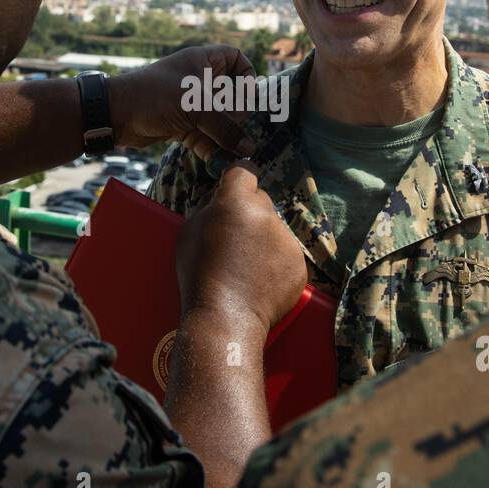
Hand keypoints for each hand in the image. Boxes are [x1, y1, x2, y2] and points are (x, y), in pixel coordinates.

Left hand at [108, 46, 256, 159]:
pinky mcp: (182, 125)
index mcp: (203, 61)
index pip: (236, 58)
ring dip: (227, 134)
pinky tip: (219, 159)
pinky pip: (205, 136)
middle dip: (238, 111)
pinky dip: (212, 147)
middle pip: (231, 93)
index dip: (246, 74)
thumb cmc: (155, 96)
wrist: (115, 114)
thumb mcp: (195, 107)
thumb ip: (225, 127)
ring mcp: (190, 104)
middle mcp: (199, 80)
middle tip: (237, 123)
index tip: (247, 94)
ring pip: (219, 118)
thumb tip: (248, 147)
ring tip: (236, 149)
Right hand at [176, 161, 307, 331]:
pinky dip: (275, 263)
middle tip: (232, 240)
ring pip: (274, 229)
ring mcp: (286, 239)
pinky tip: (257, 281)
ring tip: (243, 267)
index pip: (244, 170)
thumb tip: (221, 197)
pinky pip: (286, 254)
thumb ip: (208, 207)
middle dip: (248, 213)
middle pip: (260, 201)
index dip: (238, 178)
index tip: (235, 187)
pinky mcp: (299, 263)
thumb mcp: (189, 232)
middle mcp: (266, 214)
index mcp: (236, 202)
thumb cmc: (199, 275)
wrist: (226, 317)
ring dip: (262, 240)